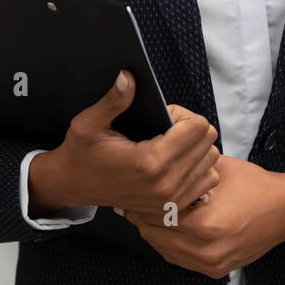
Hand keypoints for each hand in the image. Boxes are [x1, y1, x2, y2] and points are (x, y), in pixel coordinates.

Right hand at [29, 72, 220, 214]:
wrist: (74, 185)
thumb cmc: (82, 152)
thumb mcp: (89, 122)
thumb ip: (113, 100)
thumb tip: (128, 76)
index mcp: (150, 161)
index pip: (197, 128)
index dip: (182, 114)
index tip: (164, 115)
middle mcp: (166, 184)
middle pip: (208, 143)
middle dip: (191, 128)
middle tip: (167, 128)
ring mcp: (171, 200)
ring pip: (211, 162)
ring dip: (196, 148)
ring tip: (172, 144)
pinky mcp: (173, 208)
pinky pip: (207, 182)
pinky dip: (198, 168)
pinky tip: (177, 162)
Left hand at [120, 154, 284, 278]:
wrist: (284, 210)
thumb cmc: (254, 185)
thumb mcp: (217, 169)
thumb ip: (185, 169)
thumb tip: (157, 159)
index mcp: (205, 224)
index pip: (157, 215)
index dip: (140, 201)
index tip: (131, 190)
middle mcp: (206, 250)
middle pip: (156, 235)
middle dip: (142, 216)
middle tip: (131, 200)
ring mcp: (210, 264)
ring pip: (164, 250)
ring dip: (153, 232)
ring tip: (144, 212)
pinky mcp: (215, 271)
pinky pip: (180, 259)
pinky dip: (169, 244)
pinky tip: (165, 227)